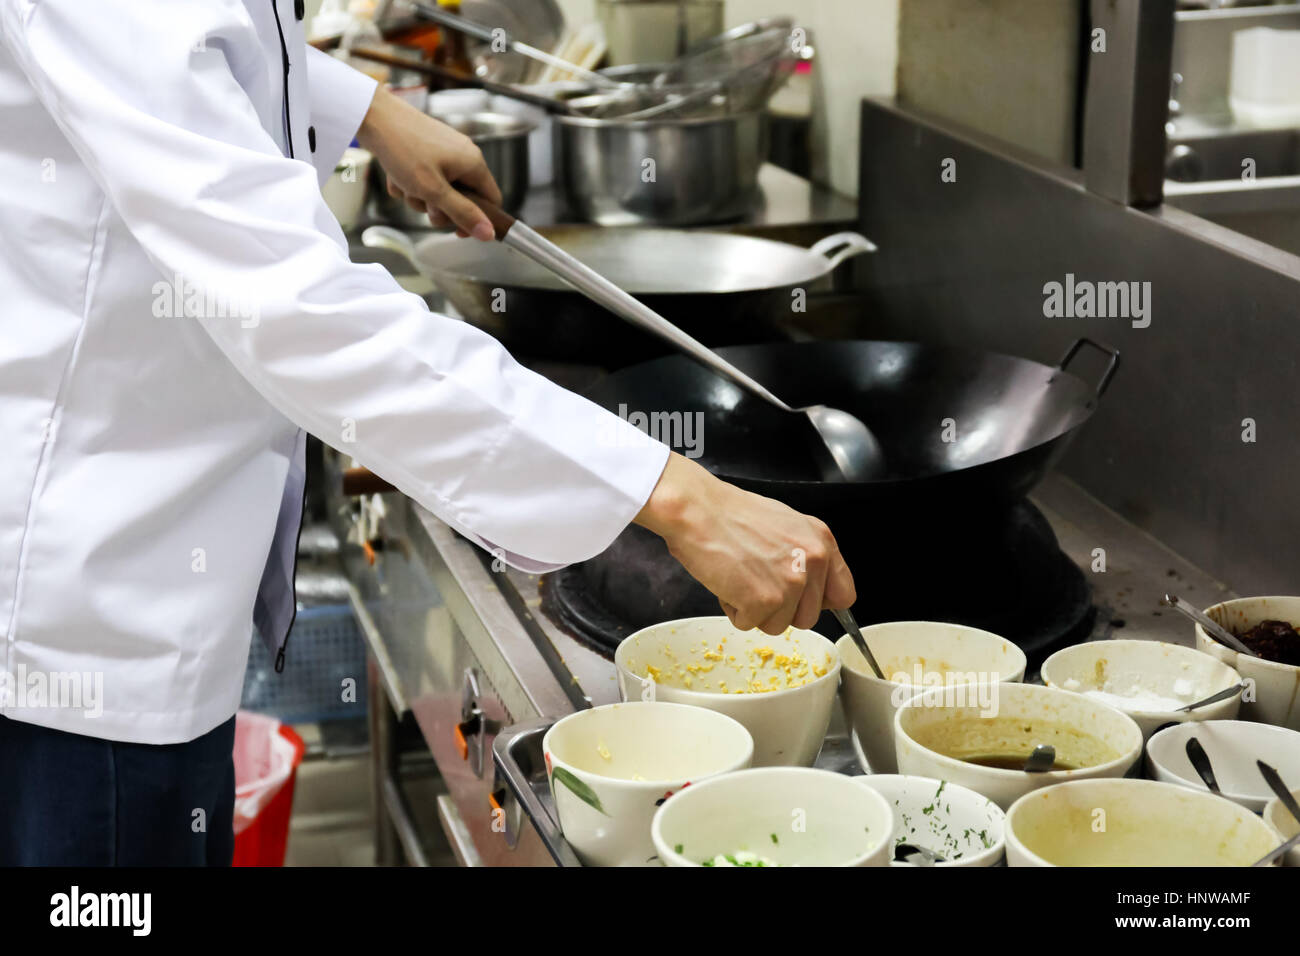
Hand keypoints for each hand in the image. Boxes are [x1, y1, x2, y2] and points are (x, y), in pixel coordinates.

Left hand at [356, 87, 501, 239]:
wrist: (373, 117)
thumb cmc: (403, 150)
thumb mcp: (434, 190)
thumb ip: (462, 213)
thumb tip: (489, 235)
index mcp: (474, 164)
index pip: (492, 201)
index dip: (478, 220)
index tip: (456, 231)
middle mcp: (464, 156)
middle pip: (462, 199)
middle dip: (439, 208)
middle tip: (423, 204)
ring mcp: (446, 151)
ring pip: (440, 191)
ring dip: (420, 197)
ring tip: (404, 184)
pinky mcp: (428, 150)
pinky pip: (425, 178)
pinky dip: (410, 182)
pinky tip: (395, 174)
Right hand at [634, 453, 855, 633]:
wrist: (698, 510)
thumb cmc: (730, 514)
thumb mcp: (786, 525)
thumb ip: (807, 556)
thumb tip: (813, 589)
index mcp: (822, 541)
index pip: (844, 595)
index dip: (819, 603)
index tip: (802, 602)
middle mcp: (814, 562)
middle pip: (808, 618)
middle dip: (780, 608)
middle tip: (755, 579)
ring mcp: (791, 583)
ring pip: (779, 626)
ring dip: (755, 610)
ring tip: (739, 577)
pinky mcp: (764, 601)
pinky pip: (749, 624)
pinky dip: (733, 610)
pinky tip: (726, 581)